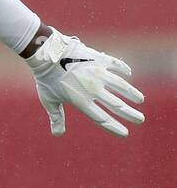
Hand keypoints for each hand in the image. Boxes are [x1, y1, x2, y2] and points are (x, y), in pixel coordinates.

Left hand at [25, 28, 144, 138]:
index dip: (114, 127)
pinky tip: (129, 73)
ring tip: (140, 99)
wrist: (47, 53)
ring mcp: (97, 74)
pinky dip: (123, 69)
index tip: (125, 133)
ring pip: (121, 86)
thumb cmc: (46, 79)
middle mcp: (93, 89)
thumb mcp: (49, 100)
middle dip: (130, 114)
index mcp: (81, 101)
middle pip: (117, 105)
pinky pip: (115, 64)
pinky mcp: (99, 60)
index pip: (102, 119)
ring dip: (132, 93)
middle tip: (141, 119)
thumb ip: (56, 117)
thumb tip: (58, 134)